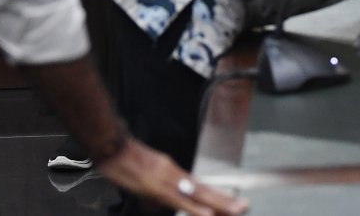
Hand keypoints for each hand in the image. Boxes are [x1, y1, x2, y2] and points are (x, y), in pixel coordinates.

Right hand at [97, 137, 248, 215]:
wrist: (115, 150)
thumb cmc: (127, 160)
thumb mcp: (150, 173)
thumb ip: (162, 186)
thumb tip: (169, 199)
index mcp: (174, 173)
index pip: (200, 189)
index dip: (217, 197)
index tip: (233, 205)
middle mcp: (176, 176)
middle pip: (205, 192)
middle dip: (225, 202)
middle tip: (244, 206)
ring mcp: (169, 181)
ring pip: (198, 196)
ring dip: (218, 205)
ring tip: (235, 211)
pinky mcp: (160, 187)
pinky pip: (181, 200)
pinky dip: (196, 208)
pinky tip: (209, 214)